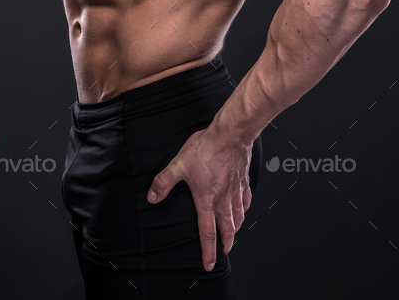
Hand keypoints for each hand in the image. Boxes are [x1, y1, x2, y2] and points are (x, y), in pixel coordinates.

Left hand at [147, 127, 252, 270]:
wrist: (230, 134)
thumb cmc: (206, 148)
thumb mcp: (179, 164)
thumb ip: (164, 182)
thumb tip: (152, 197)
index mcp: (207, 199)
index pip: (207, 232)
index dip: (208, 251)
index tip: (209, 264)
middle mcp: (223, 199)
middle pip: (227, 228)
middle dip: (226, 243)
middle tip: (225, 252)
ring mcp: (235, 189)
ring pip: (238, 216)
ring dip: (236, 228)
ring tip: (234, 234)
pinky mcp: (243, 179)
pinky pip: (246, 199)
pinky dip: (245, 208)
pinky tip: (244, 209)